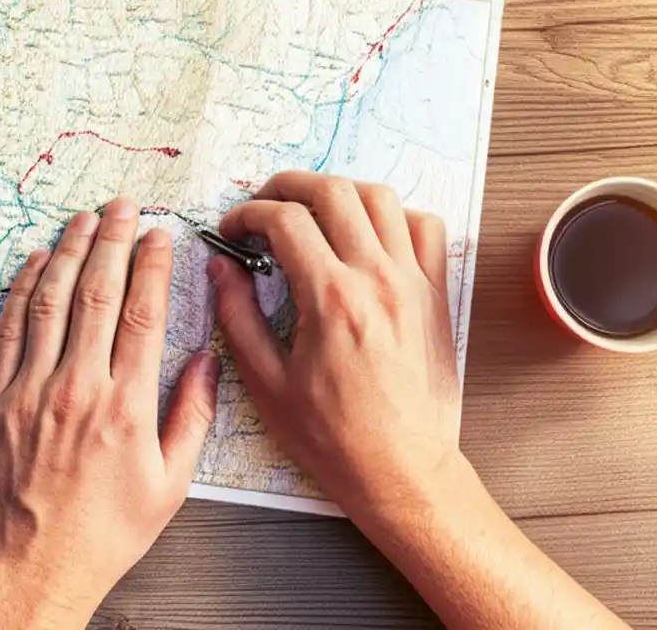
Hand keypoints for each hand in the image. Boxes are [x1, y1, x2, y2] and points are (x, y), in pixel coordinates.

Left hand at [0, 198, 218, 629]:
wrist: (34, 566)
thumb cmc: (106, 531)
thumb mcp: (171, 484)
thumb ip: (192, 415)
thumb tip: (206, 358)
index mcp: (126, 406)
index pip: (141, 312)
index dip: (150, 264)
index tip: (158, 234)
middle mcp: (77, 388)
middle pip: (94, 292)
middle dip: (110, 239)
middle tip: (120, 205)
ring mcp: (30, 390)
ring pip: (48, 300)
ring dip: (66, 251)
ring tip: (81, 219)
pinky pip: (8, 329)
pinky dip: (21, 289)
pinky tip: (34, 262)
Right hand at [210, 171, 461, 523]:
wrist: (400, 470)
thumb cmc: (334, 438)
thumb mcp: (267, 383)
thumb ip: (238, 316)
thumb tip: (221, 269)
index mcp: (330, 299)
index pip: (284, 220)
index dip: (248, 215)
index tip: (233, 230)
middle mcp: (376, 279)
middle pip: (333, 191)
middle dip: (288, 186)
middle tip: (264, 205)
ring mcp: (412, 282)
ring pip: (381, 198)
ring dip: (341, 191)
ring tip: (314, 210)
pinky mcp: (435, 295)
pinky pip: (426, 228)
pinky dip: (396, 215)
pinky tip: (370, 234)